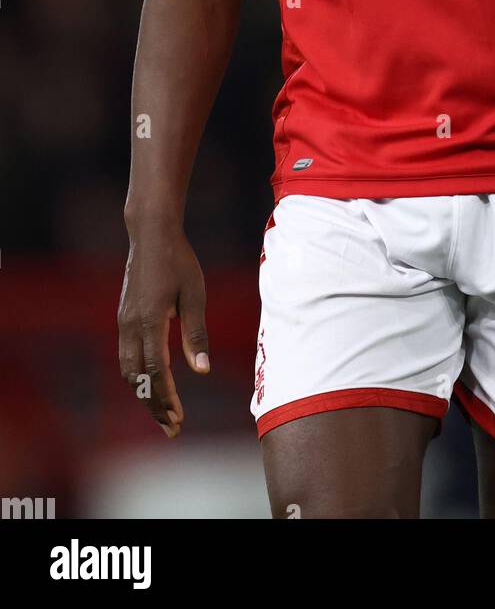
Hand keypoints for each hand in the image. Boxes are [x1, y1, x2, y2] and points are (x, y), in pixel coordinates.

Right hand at [118, 222, 209, 437]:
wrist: (151, 234)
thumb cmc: (179, 261)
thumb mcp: (194, 295)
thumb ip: (196, 334)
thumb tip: (202, 370)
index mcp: (150, 321)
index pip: (156, 371)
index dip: (167, 398)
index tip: (178, 419)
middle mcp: (131, 326)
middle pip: (138, 378)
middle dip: (154, 405)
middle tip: (172, 427)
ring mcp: (123, 322)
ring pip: (128, 370)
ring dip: (143, 393)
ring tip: (163, 411)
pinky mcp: (123, 318)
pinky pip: (126, 356)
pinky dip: (137, 376)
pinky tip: (153, 382)